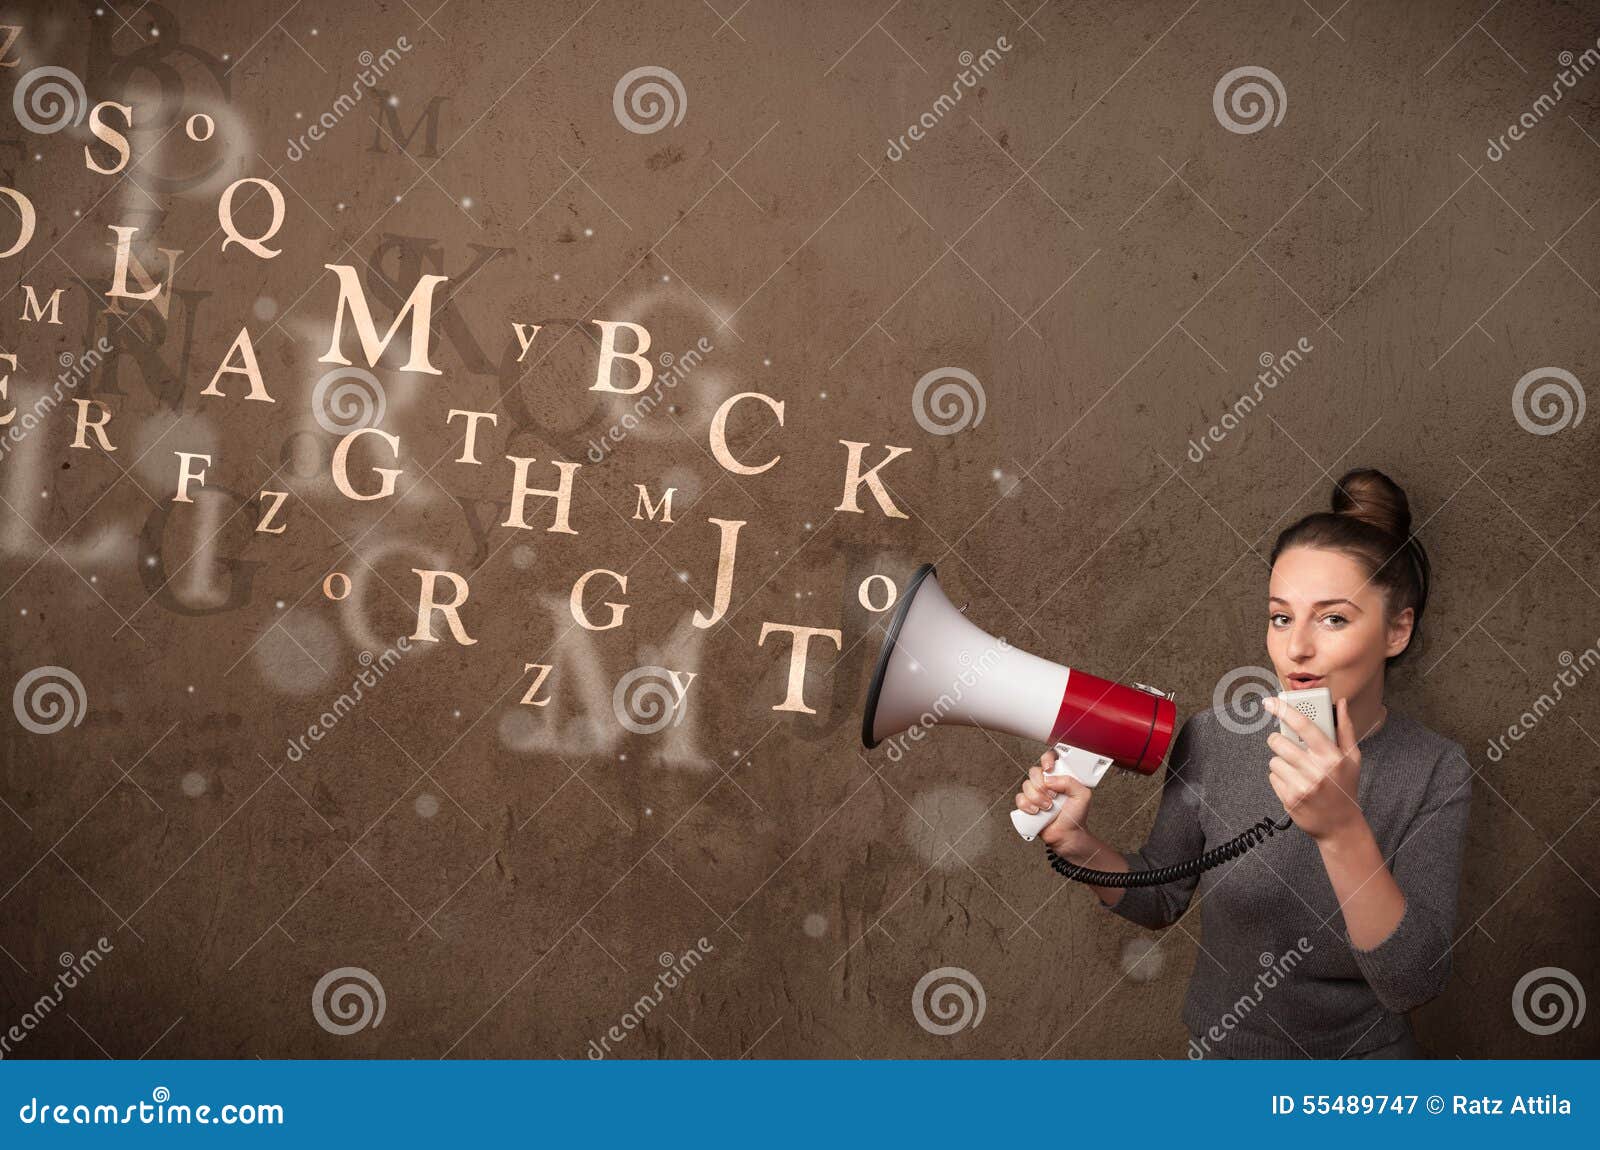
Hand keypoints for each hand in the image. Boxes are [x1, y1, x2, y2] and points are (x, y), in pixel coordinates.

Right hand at [1015, 749, 1093, 850]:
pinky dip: (1027, 806)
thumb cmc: (1076, 816)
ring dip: (1037, 798)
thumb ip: (1070, 782)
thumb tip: (1050, 778)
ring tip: (1048, 808)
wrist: (1067, 835)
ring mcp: (1035, 793)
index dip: (1046, 759)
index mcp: (1059, 776)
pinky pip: (1020, 799)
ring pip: (1026, 786)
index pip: (1049, 758)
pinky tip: (1037, 812)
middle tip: (1052, 797)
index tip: (1049, 768)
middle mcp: (1046, 783)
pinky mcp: (1027, 805)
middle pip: (1034, 772)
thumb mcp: (1083, 795)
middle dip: (1042, 786)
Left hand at [1262, 696, 1364, 841]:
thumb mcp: (1352, 758)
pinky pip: (1272, 777)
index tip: (1271, 702)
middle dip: (1278, 740)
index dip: (1285, 710)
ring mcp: (1302, 786)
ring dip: (1281, 762)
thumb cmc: (1345, 787)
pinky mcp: (1289, 799)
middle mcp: (1317, 771)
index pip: (1304, 726)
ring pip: (1273, 760)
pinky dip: (1280, 778)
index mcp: (1333, 757)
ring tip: (1297, 770)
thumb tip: (1341, 704)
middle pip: (1280, 742)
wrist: (1341, 825)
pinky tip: (1295, 783)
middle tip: (1286, 744)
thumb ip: (1345, 729)